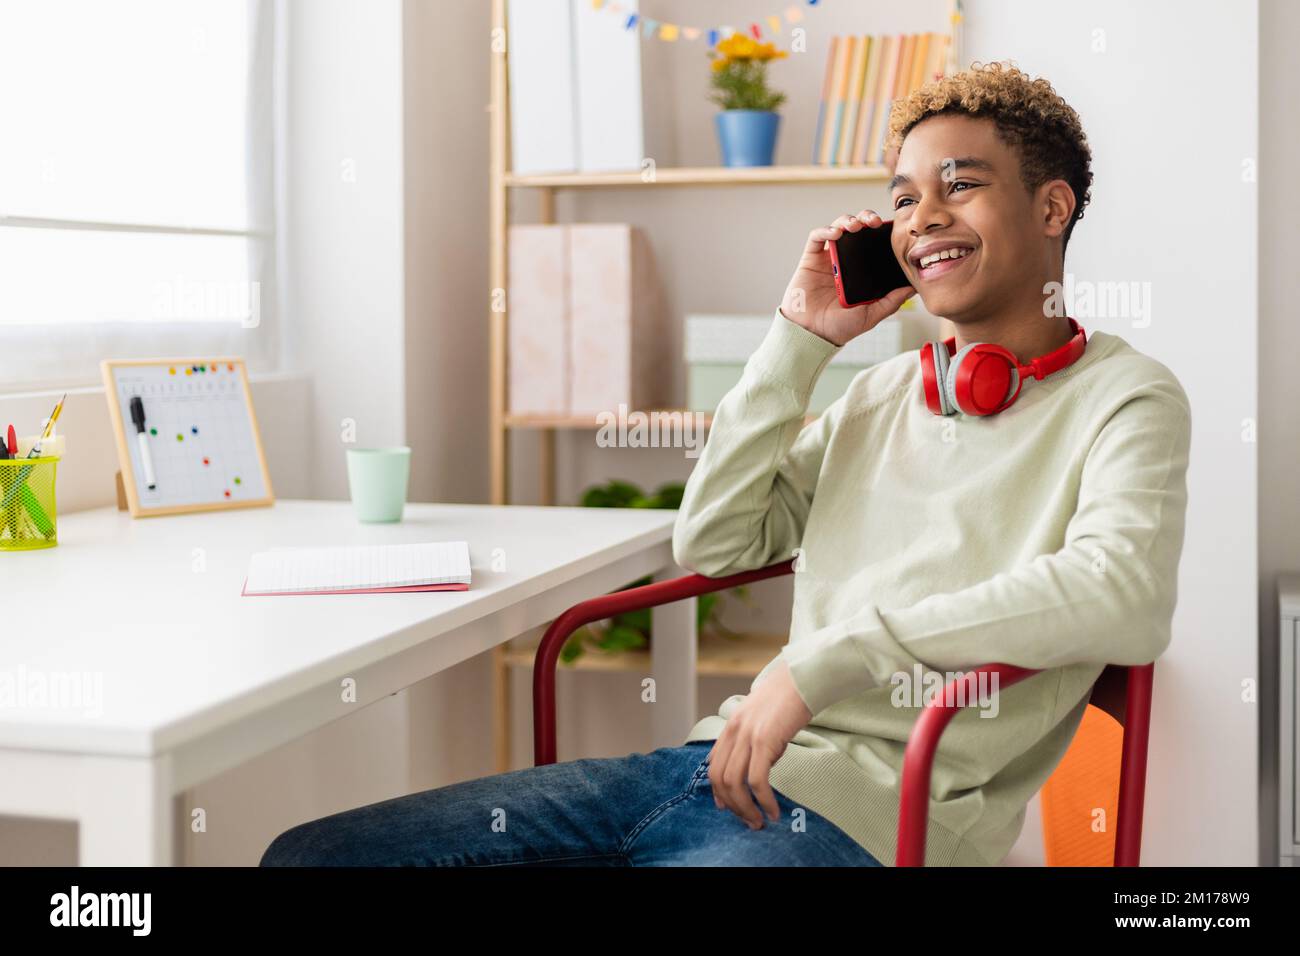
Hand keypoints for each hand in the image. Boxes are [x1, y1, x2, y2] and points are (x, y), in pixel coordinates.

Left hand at [705, 660, 813, 828]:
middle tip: (749, 821)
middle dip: (733, 806)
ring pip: (734, 783)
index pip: (714, 764)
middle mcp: (734, 731)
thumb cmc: (788, 699)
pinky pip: (756, 780)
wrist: (803, 678)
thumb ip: (753, 743)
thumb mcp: (761, 720)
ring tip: (760, 821)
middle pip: (719, 778)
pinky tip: (773, 810)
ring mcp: (747, 735)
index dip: (718, 790)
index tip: (729, 807)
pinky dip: (763, 800)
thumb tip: (757, 774)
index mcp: (731, 726)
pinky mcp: (764, 740)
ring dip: (746, 808)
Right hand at [779, 208, 915, 347]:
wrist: (812, 334)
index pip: (873, 243)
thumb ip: (892, 301)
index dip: (881, 232)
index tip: (892, 229)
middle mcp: (845, 261)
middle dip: (866, 218)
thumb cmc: (839, 327)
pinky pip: (817, 237)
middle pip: (857, 229)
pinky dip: (826, 230)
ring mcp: (828, 258)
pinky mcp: (810, 259)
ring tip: (856, 226)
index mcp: (860, 271)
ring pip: (838, 227)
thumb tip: (914, 288)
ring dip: (848, 220)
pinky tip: (836, 234)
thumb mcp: (872, 314)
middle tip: (874, 222)